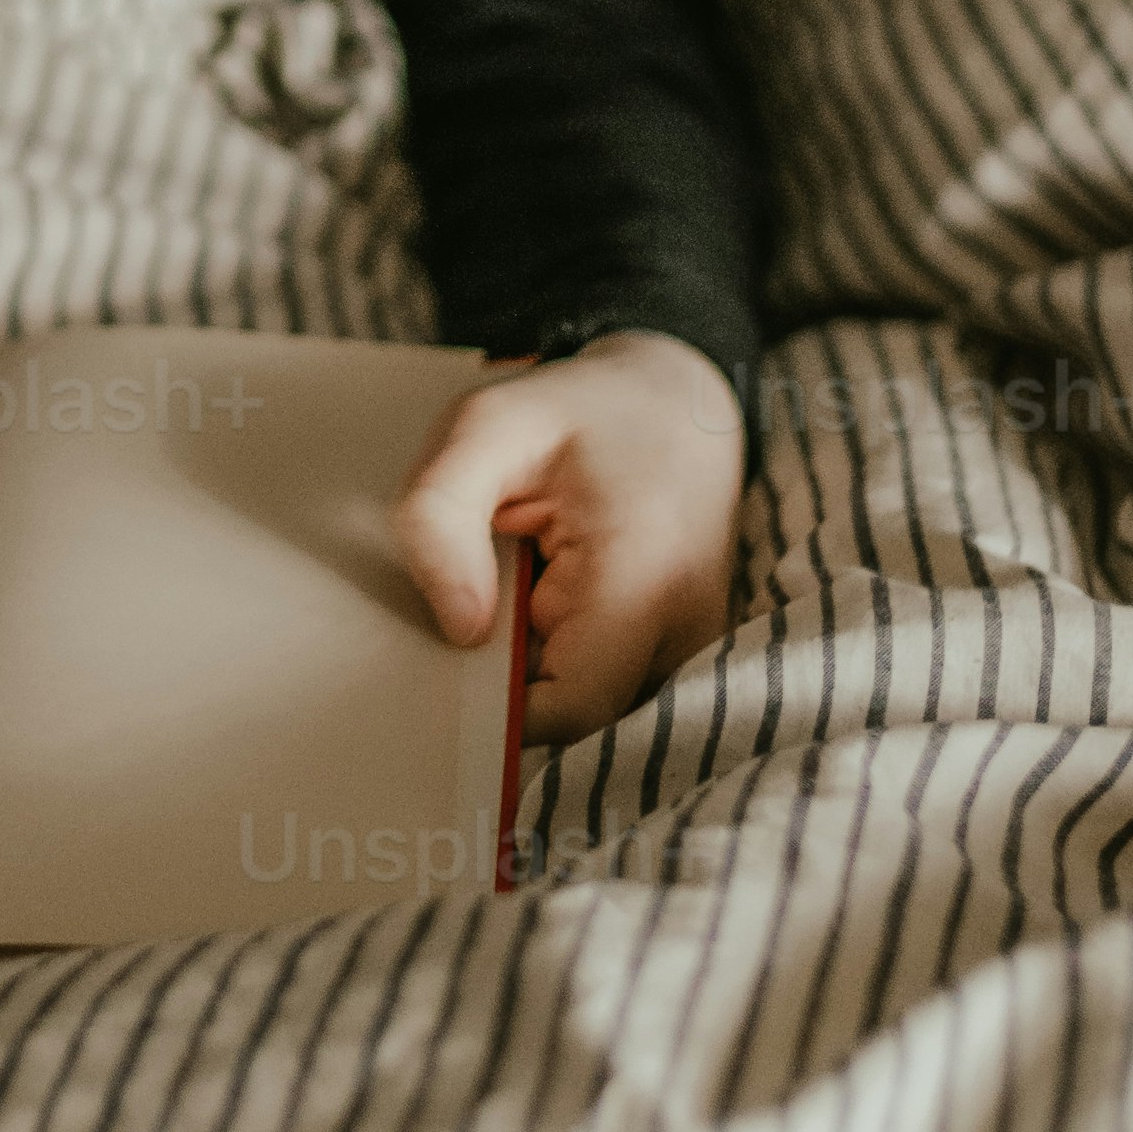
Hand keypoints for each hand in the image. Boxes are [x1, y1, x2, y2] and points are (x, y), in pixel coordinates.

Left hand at [390, 330, 746, 741]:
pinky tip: (537, 619)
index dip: (495, 713)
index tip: (446, 665)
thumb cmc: (580, 411)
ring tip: (509, 607)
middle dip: (510, 700)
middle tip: (467, 628)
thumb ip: (440, 512)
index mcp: (644, 576)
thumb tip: (459, 627)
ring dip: (538, 685)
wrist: (681, 403)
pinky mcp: (682, 657)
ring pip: (597, 721)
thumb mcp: (484, 423)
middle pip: (581, 728)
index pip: (568, 712)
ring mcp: (692, 652)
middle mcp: (685, 631)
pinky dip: (563, 673)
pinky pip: (612, 698)